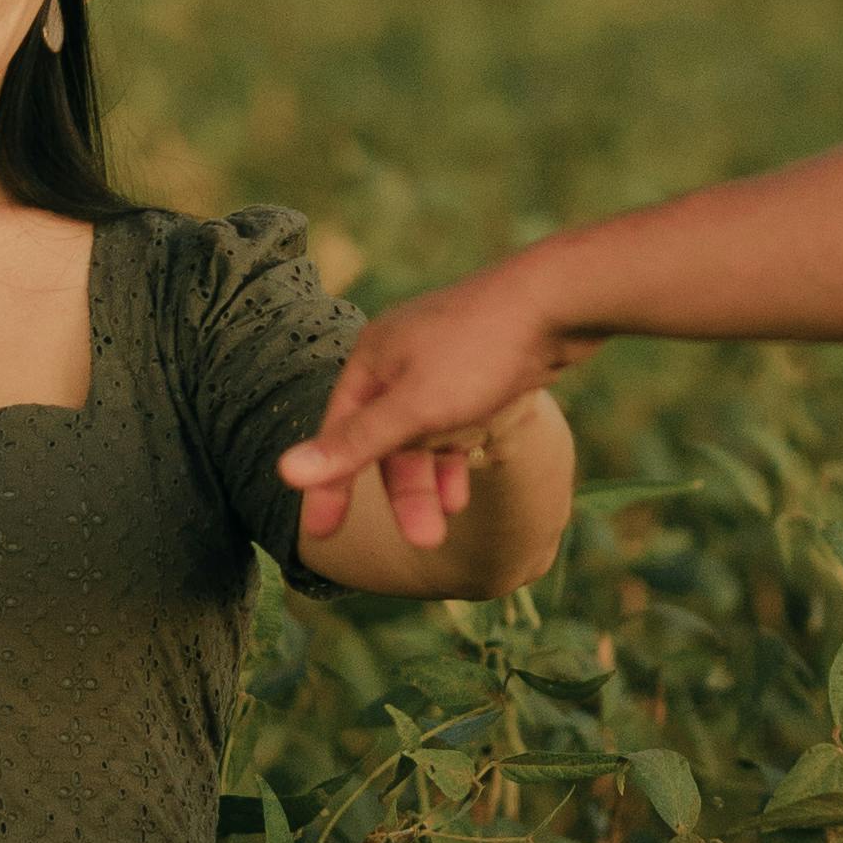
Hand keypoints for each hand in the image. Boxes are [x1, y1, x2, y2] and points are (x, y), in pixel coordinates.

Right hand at [279, 255, 585, 550]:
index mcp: (373, 359)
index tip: (321, 531)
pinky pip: (452, 422)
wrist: (557, 300)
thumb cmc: (479, 351)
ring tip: (446, 525)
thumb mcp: (414, 408)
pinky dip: (454, 456)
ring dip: (431, 481)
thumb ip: (354, 445)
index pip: (338, 432)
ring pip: (423, 434)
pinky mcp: (477, 366)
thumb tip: (285, 472)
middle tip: (422, 542)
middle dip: (401, 492)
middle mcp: (400, 356)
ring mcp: (440, 360)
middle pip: (385, 438)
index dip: (330, 483)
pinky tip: (463, 489)